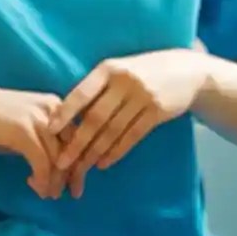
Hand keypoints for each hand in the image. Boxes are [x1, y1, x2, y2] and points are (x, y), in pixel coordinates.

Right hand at [0, 79, 67, 198]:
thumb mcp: (21, 126)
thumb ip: (40, 140)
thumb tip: (55, 168)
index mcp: (55, 105)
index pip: (78, 138)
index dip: (79, 164)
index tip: (75, 184)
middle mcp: (52, 109)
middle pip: (74, 149)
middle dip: (72, 175)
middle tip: (66, 194)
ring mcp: (38, 119)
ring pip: (59, 159)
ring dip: (54, 182)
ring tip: (47, 194)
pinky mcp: (24, 131)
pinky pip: (43, 163)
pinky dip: (42, 180)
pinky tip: (33, 184)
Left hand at [48, 49, 212, 194]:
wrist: (186, 70)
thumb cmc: (143, 70)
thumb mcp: (119, 69)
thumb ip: (98, 87)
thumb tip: (67, 113)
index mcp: (108, 68)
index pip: (81, 93)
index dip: (65, 113)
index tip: (50, 130)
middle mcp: (123, 81)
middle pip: (95, 117)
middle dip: (77, 142)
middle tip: (62, 160)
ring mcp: (142, 97)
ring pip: (113, 130)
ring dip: (95, 151)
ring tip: (82, 167)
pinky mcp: (157, 112)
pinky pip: (133, 136)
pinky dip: (117, 151)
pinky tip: (104, 162)